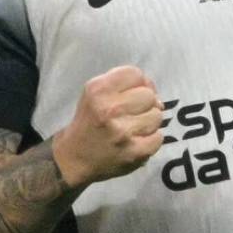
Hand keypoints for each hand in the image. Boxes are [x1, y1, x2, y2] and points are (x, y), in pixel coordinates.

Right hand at [51, 65, 164, 187]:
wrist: (74, 158)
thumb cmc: (89, 121)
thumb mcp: (95, 93)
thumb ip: (122, 84)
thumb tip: (152, 90)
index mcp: (98, 90)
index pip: (135, 74)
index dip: (139, 83)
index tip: (132, 94)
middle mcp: (110, 109)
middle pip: (149, 95)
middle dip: (144, 104)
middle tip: (131, 115)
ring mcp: (123, 131)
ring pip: (157, 116)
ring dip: (149, 122)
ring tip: (133, 129)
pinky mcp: (134, 151)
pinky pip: (158, 137)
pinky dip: (151, 140)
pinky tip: (136, 142)